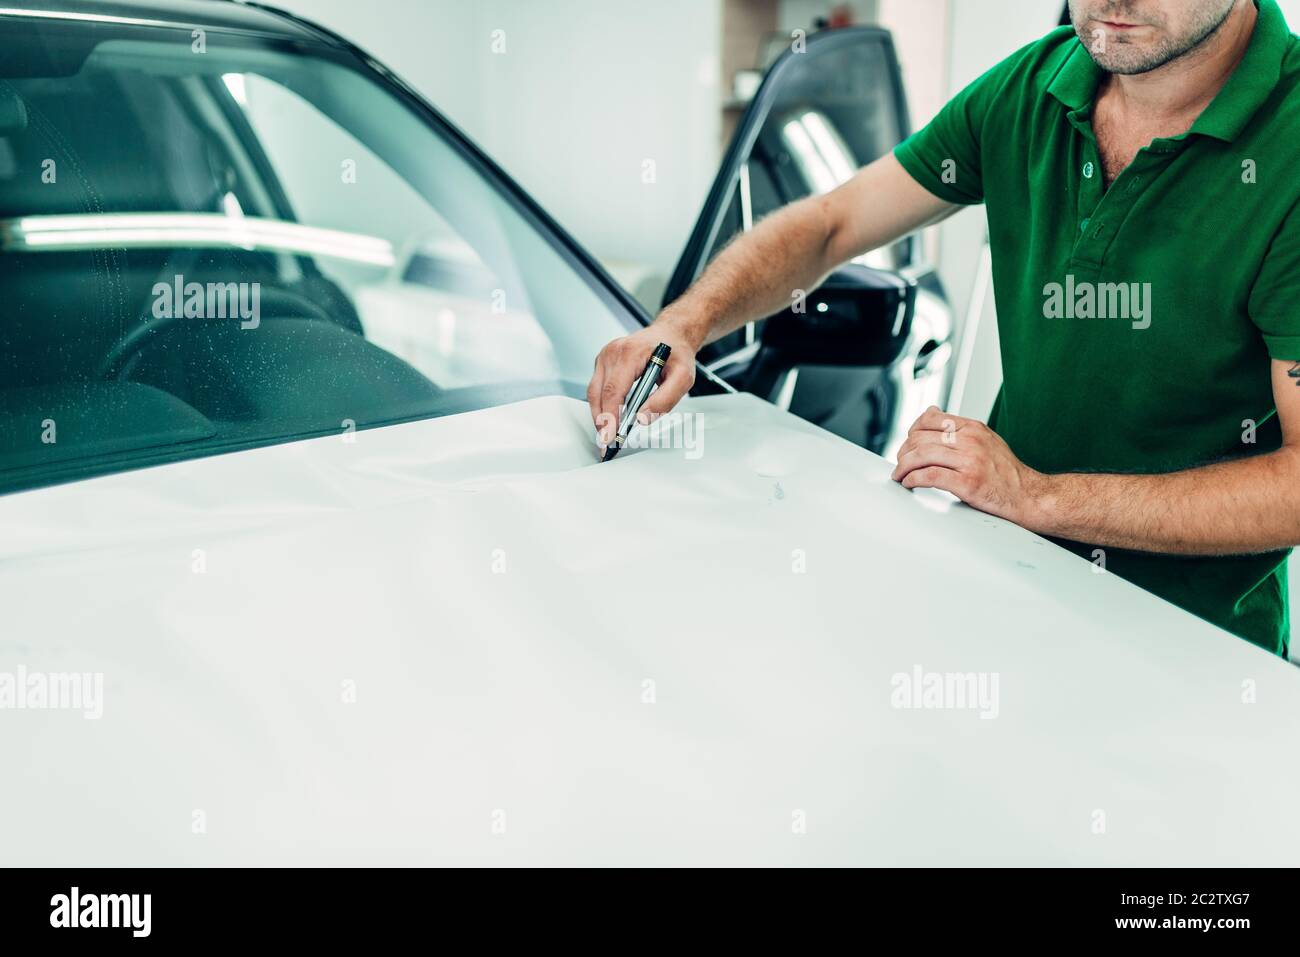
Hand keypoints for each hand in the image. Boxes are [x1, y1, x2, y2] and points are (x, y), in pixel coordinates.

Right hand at [587, 314, 698, 449]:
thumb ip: (665, 400)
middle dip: (602, 422)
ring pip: (594, 393)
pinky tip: (610, 418)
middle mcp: (613, 352)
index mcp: (630, 353)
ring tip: (608, 435)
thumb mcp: (683, 377)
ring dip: (600, 415)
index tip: (610, 436)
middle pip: (599, 394)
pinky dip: (603, 405)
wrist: (671, 335)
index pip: (614, 390)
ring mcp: (605, 356)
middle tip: (608, 443)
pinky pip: (597, 388)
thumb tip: (642, 419)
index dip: (610, 417)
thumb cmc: (676, 353)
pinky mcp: (603, 362)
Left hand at [890, 407, 1047, 526]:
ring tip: (900, 476)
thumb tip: (931, 412)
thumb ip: (958, 428)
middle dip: (903, 452)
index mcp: (972, 427)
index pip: (929, 419)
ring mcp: (970, 461)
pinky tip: (910, 483)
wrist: (1029, 496)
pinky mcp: (968, 482)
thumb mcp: (985, 439)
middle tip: (900, 465)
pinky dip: (913, 479)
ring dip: (903, 467)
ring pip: (921, 455)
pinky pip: (930, 476)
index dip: (911, 432)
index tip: (906, 446)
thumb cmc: (1006, 472)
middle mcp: (970, 440)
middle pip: (920, 438)